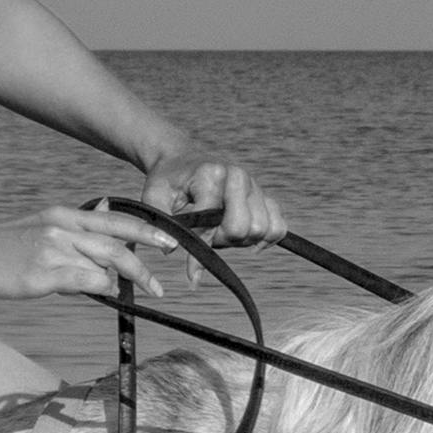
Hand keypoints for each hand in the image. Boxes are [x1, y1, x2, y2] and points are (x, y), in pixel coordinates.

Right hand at [0, 205, 170, 305]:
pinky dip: (100, 288)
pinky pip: (86, 281)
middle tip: (160, 286)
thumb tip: (108, 209)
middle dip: (145, 265)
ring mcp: (53, 249)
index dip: (147, 232)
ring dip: (120, 281)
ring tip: (126, 292)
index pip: (116, 220)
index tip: (169, 244)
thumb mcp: (43, 223)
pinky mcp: (43, 272)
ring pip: (104, 264)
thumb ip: (76, 223)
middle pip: (118, 244)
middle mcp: (63, 227)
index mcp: (65, 215)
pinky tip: (100, 293)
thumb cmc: (3, 245)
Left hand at [137, 149, 282, 245]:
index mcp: (210, 174)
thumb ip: (160, 223)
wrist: (182, 161)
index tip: (191, 270)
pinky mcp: (265, 197)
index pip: (211, 220)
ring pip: (264, 229)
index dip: (200, 246)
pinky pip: (279, 227)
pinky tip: (244, 240)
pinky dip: (265, 240)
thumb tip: (172, 250)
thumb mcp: (154, 196)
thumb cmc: (168, 181)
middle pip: (244, 227)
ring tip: (223, 236)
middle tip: (210, 238)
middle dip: (225, 241)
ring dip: (244, 242)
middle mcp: (238, 177)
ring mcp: (255, 186)